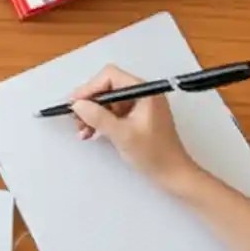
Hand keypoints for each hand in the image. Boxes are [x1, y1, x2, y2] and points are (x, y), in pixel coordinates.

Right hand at [70, 64, 202, 190]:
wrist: (174, 174)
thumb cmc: (153, 154)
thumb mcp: (122, 135)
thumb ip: (98, 117)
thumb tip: (77, 104)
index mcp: (144, 91)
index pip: (110, 76)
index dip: (90, 88)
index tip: (75, 104)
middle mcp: (142, 93)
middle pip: (107, 87)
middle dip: (90, 102)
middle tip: (76, 119)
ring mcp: (140, 104)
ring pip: (108, 100)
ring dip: (93, 113)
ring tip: (82, 131)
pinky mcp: (137, 116)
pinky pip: (113, 112)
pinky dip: (101, 120)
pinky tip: (92, 133)